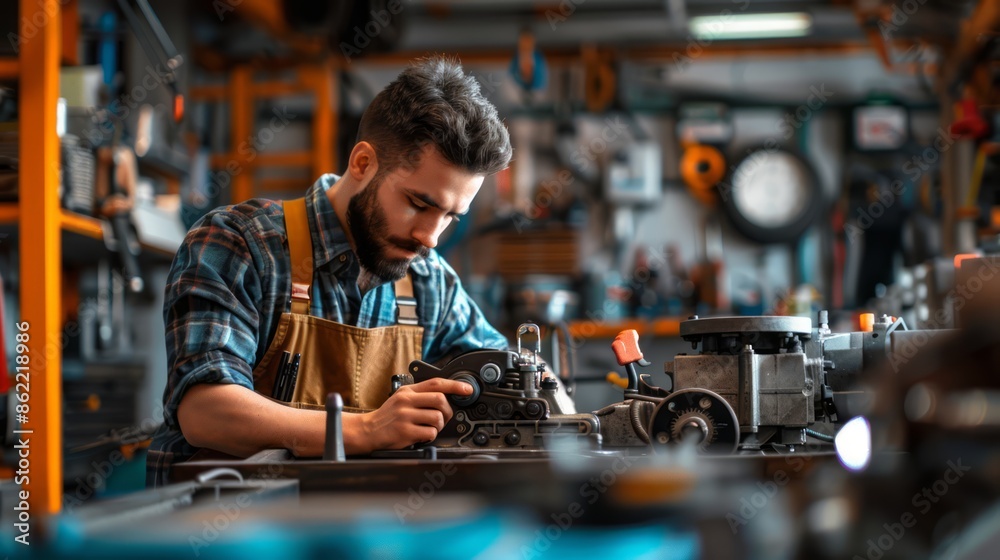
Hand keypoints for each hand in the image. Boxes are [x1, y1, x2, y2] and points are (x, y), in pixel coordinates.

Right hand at [358, 378, 472, 450]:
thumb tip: (446, 395)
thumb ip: (420, 394)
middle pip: (440, 400)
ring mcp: (405, 416)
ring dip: (438, 426)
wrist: (368, 430)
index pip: (436, 383)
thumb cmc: (388, 416)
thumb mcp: (401, 398)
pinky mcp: (405, 431)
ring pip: (437, 418)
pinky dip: (430, 436)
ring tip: (428, 428)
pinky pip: (430, 433)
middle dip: (447, 411)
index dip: (455, 385)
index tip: (468, 389)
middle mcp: (406, 400)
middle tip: (443, 418)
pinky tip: (421, 436)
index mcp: (408, 390)